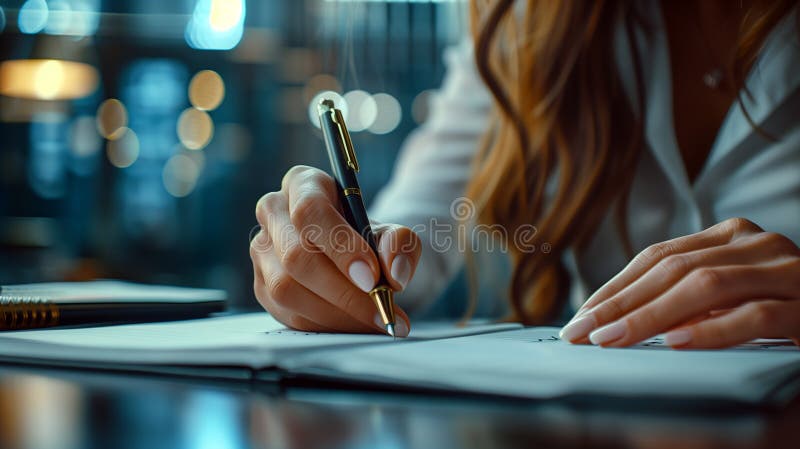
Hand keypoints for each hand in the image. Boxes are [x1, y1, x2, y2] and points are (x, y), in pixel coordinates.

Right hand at [249, 165, 419, 335]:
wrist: (356, 258)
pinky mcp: (262, 286)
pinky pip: (289, 313)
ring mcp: (262, 251)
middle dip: (342, 291)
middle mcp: (273, 212)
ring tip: (376, 321)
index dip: (340, 247)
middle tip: (381, 308)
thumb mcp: (393, 233)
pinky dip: (327, 325)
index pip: (310, 211)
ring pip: (287, 289)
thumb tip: (395, 273)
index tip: (372, 278)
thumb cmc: (370, 239)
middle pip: (295, 256)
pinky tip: (356, 325)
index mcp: (302, 183)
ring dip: (337, 313)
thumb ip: (400, 244)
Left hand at [559, 218, 799, 348]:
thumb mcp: (728, 294)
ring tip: (614, 340)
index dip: (614, 288)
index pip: (657, 257)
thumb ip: (686, 296)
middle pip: (673, 270)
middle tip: (583, 334)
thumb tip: (617, 320)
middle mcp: (755, 244)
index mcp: (729, 236)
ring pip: (706, 287)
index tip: (580, 319)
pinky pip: (755, 315)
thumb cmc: (780, 307)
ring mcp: (785, 270)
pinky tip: (676, 343)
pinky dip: (712, 330)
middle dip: (621, 303)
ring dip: (652, 315)